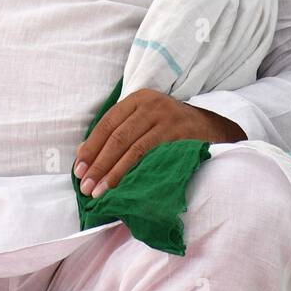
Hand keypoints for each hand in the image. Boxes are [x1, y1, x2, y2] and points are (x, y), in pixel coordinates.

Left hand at [73, 89, 245, 196]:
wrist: (211, 128)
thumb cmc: (171, 127)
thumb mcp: (144, 120)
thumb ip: (117, 131)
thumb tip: (82, 153)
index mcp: (139, 98)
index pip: (107, 123)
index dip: (91, 147)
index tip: (78, 169)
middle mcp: (152, 104)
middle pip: (117, 137)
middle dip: (98, 164)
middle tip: (86, 186)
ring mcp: (167, 118)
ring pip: (131, 148)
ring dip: (112, 172)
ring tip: (99, 191)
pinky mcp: (179, 135)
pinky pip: (149, 155)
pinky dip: (132, 172)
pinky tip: (122, 186)